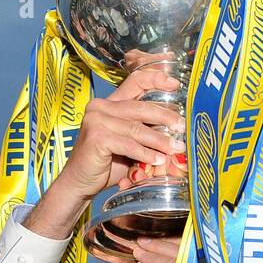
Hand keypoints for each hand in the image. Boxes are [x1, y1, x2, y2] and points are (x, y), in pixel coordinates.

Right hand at [27, 69, 184, 238]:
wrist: (80, 183)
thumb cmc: (106, 165)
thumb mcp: (129, 143)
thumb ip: (144, 131)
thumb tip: (175, 129)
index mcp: (110, 103)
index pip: (135, 81)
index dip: (156, 79)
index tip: (176, 84)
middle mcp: (101, 106)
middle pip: (141, 107)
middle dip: (166, 117)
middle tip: (183, 127)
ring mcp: (96, 120)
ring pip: (137, 128)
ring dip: (160, 140)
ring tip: (176, 149)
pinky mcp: (96, 137)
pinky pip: (128, 144)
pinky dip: (145, 154)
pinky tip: (158, 161)